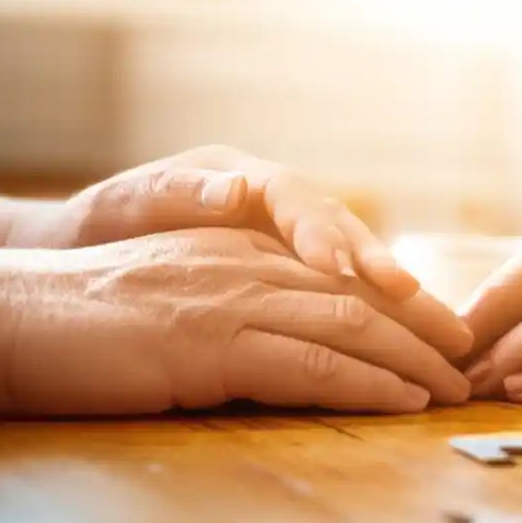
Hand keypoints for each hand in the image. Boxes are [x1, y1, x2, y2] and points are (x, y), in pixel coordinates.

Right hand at [0, 228, 472, 415]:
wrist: (0, 315)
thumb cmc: (76, 320)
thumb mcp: (166, 302)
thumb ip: (226, 310)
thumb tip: (278, 350)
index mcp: (234, 249)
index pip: (335, 273)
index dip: (396, 303)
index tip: (439, 331)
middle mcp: (242, 263)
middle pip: (357, 292)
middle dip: (422, 327)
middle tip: (470, 359)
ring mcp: (227, 299)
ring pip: (346, 323)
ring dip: (410, 358)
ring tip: (453, 386)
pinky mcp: (208, 342)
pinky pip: (306, 361)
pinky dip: (363, 382)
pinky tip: (400, 400)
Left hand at [4, 145, 419, 299]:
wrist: (88, 246)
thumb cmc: (105, 224)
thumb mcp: (129, 203)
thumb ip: (178, 195)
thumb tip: (233, 190)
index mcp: (243, 176)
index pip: (293, 198)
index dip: (320, 230)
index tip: (335, 264)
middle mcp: (279, 202)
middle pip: (343, 227)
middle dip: (381, 264)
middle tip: (412, 297)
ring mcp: (290, 236)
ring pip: (352, 260)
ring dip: (392, 294)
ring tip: (433, 327)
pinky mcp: (294, 270)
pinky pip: (341, 289)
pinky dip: (372, 313)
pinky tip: (403, 346)